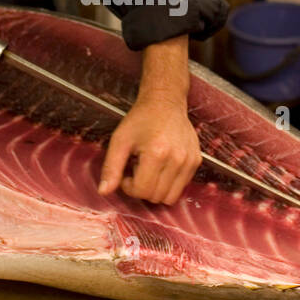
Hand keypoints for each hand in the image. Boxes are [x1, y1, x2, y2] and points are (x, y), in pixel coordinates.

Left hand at [97, 36, 198, 204]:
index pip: (142, 191)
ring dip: (156, 189)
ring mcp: (189, 161)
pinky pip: (181, 187)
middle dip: (142, 188)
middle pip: (156, 196)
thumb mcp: (120, 140)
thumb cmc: (141, 119)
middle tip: (138, 168)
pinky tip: (161, 166)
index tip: (127, 173)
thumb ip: (111, 168)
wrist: (165, 102)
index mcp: (157, 153)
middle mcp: (177, 159)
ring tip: (150, 169)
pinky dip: (168, 184)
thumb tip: (103, 192)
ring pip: (170, 197)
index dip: (129, 187)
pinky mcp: (196, 161)